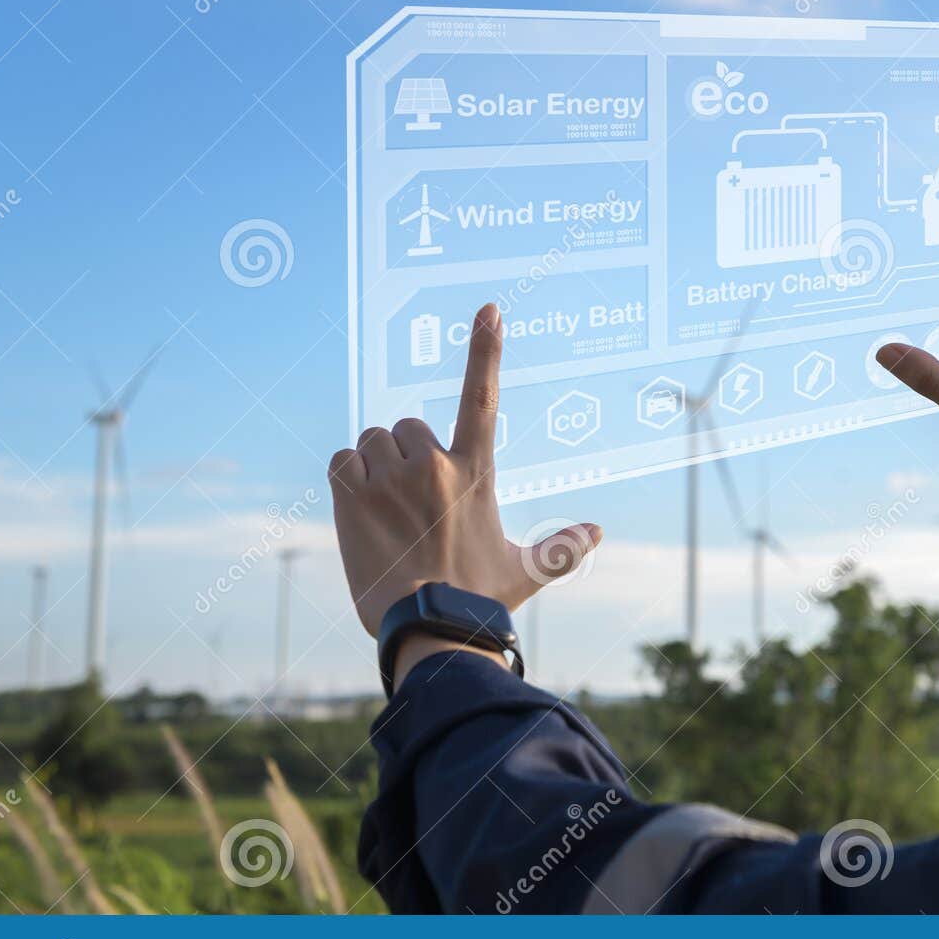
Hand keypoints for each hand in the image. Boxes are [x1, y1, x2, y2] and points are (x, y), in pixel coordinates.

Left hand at [328, 304, 601, 636]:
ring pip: (372, 441)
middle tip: (411, 504)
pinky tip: (360, 512)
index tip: (488, 308)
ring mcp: (392, 478)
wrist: (429, 630)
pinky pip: (342, 460)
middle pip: (408, 428)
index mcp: (476, 473)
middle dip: (405, 456)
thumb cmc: (479, 602)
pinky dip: (345, 479)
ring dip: (373, 467)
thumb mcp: (527, 571)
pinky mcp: (352, 496)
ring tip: (387, 514)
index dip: (486, 350)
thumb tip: (597, 531)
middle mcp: (435, 465)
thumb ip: (561, 548)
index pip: (482, 398)